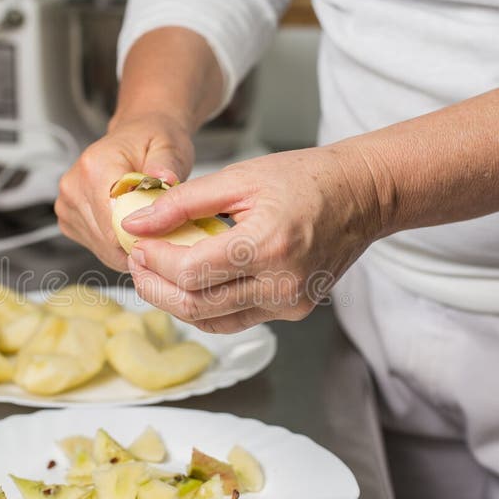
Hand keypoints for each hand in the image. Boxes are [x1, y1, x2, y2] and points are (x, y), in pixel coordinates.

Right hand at [55, 113, 194, 270]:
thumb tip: (166, 180)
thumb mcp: (168, 146)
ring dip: (127, 246)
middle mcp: (74, 187)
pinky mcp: (67, 218)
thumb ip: (166, 165)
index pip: (114, 225)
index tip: (164, 234)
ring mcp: (66, 204)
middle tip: (161, 229)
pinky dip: (116, 245)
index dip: (143, 237)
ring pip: (102, 248)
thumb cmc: (152, 140)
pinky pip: (96, 247)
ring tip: (146, 224)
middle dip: (138, 242)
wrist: (136, 134)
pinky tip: (130, 225)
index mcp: (95, 168)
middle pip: (107, 241)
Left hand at [120, 146, 384, 332]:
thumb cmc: (305, 179)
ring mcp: (289, 303)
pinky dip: (205, 306)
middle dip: (156, 288)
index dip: (155, 262)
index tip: (138, 245)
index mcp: (268, 245)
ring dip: (175, 301)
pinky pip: (234, 319)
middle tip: (137, 264)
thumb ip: (183, 203)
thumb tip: (136, 225)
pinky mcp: (292, 311)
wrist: (361, 196)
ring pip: (212, 320)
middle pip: (197, 305)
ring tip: (156, 274)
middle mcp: (281, 284)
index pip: (192, 271)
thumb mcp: (239, 178)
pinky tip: (189, 284)